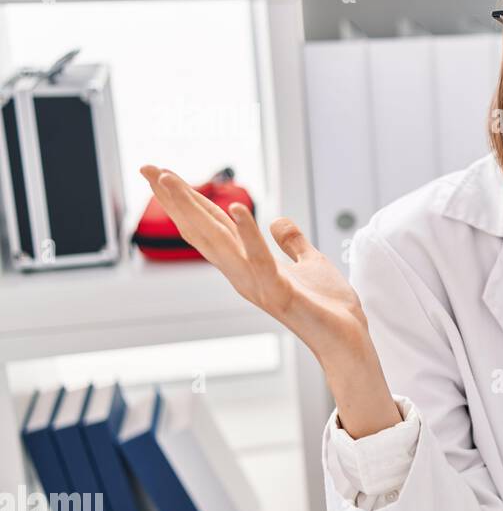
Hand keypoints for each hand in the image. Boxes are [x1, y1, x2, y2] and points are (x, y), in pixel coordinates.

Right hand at [138, 165, 370, 364]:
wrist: (347, 342)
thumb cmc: (328, 307)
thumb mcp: (311, 264)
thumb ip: (292, 243)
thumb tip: (277, 221)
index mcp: (248, 265)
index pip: (212, 226)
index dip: (188, 200)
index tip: (162, 174)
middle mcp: (243, 275)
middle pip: (202, 231)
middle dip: (174, 200)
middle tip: (146, 168)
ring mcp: (257, 285)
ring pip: (218, 242)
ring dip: (194, 208)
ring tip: (170, 179)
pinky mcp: (280, 292)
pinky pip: (260, 259)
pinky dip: (248, 233)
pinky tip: (237, 207)